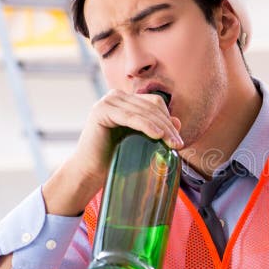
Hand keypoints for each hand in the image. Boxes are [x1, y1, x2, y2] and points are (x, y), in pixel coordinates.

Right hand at [42, 90, 181, 215]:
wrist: (90, 172)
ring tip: (172, 144)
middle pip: (151, 107)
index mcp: (126, 100)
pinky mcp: (101, 111)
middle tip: (178, 145)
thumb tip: (178, 121)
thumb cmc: (115, 158)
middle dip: (168, 126)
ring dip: (162, 128)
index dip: (169, 120)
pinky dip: (146, 125)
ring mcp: (107, 101)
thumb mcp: (141, 141)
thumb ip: (157, 129)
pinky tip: (157, 136)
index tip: (179, 141)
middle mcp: (116, 96)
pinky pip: (131, 117)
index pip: (155, 103)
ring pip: (144, 112)